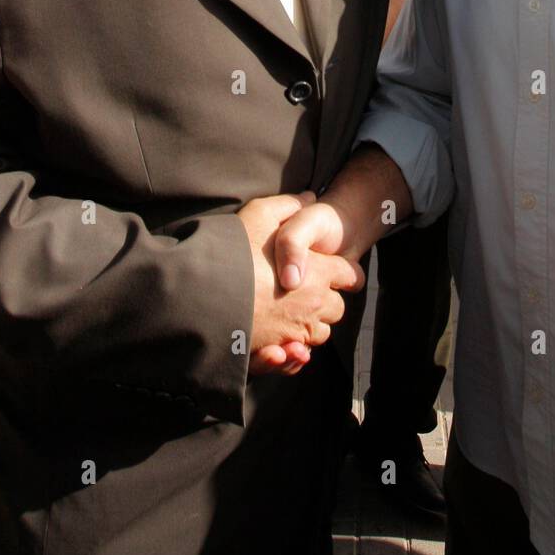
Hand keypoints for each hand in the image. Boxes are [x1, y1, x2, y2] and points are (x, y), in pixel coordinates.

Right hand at [238, 193, 364, 376]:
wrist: (204, 295)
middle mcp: (314, 304)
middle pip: (337, 308)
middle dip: (327, 301)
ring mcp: (297, 330)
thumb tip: (309, 198)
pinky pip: (298, 356)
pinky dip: (294, 351)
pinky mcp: (278, 352)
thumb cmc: (234, 252)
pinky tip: (280, 338)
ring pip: (318, 333)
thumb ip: (288, 205)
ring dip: (310, 325)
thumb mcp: (260, 214)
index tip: (338, 272)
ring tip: (290, 313)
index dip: (346, 272)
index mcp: (318, 271)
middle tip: (307, 292)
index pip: (350, 275)